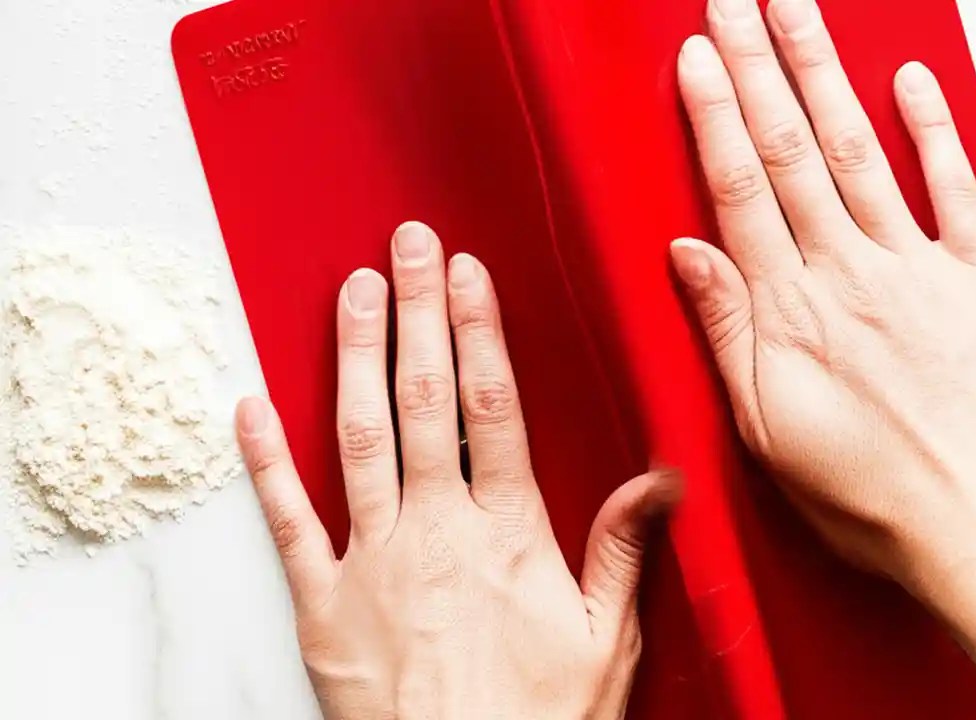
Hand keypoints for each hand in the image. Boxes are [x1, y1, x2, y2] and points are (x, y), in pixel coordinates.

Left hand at [235, 223, 678, 719]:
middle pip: (425, 401)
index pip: (493, 409)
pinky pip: (287, 520)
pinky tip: (251, 405)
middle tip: (409, 245)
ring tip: (352, 291)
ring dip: (355, 358)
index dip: (478, 333)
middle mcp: (436, 531)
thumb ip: (622, 551)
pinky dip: (266, 461)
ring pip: (360, 438)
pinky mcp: (323, 603)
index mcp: (507, 533)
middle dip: (418, 314)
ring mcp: (372, 561)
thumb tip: (657, 479)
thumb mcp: (605, 642)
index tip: (468, 276)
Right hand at [670, 0, 975, 595]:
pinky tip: (911, 80)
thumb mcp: (766, 430)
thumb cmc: (866, 492)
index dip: (717, 116)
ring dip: (825, 75)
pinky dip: (934, 132)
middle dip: (760, 68)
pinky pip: (955, 190)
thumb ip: (727, 331)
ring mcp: (918, 269)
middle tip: (734, 3)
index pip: (743, 189)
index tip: (699, 55)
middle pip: (795, 151)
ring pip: (861, 151)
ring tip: (796, 12)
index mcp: (793, 309)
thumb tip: (687, 250)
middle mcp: (851, 272)